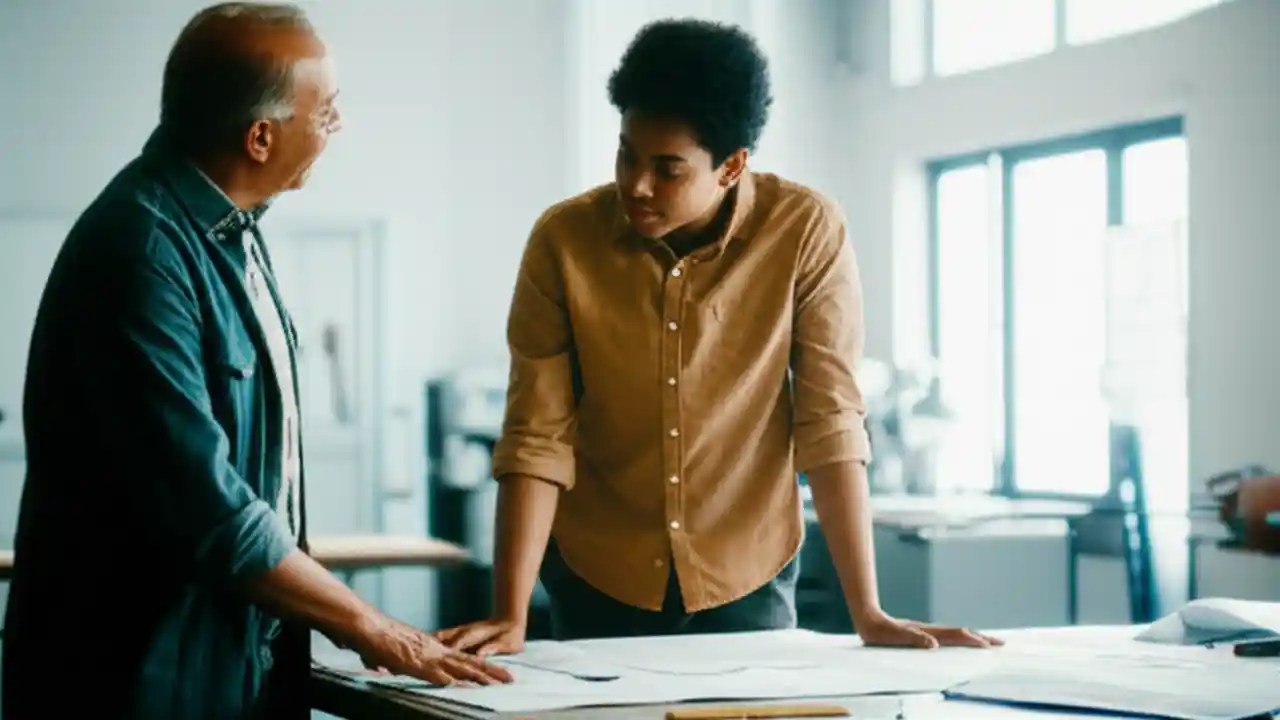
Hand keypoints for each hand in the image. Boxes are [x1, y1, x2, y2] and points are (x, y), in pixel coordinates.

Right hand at [352, 615, 513, 685]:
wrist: (367, 626)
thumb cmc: (379, 640)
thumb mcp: (394, 655)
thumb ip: (394, 663)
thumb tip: (385, 669)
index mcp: (434, 649)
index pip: (464, 658)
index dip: (481, 666)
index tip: (497, 673)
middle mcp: (435, 652)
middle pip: (469, 663)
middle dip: (490, 672)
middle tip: (510, 679)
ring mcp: (426, 657)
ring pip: (458, 668)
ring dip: (478, 677)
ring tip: (496, 684)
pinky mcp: (414, 662)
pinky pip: (433, 672)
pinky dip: (445, 679)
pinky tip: (458, 685)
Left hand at [856, 611, 1002, 648]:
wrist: (870, 621)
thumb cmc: (882, 632)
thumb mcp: (897, 637)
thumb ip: (915, 639)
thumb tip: (934, 644)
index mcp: (929, 633)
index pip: (957, 636)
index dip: (973, 640)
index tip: (989, 645)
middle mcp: (932, 631)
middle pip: (961, 633)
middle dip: (981, 638)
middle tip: (1000, 643)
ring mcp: (928, 632)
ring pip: (955, 634)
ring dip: (972, 638)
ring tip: (986, 642)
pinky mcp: (923, 635)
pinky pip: (947, 637)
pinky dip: (959, 639)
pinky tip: (960, 642)